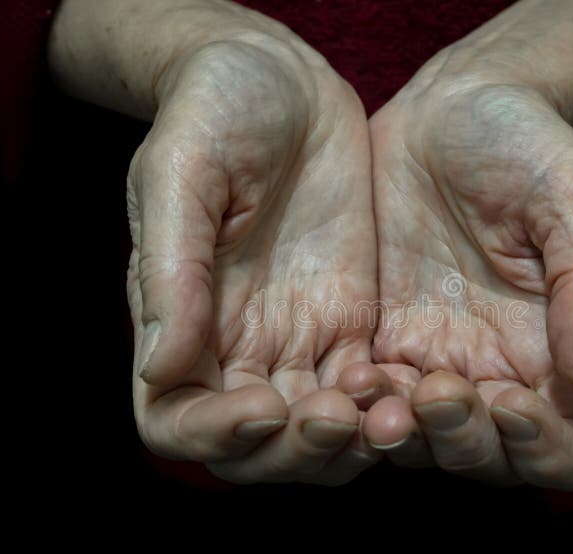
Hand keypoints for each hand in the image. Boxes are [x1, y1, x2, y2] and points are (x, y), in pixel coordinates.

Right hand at [126, 38, 380, 484]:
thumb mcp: (181, 173)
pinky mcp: (350, 323)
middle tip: (339, 418)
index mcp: (179, 324)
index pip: (176, 422)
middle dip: (295, 451)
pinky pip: (366, 389)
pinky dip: (386, 404)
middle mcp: (235, 347)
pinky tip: (412, 387)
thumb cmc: (215, 112)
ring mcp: (296, 340)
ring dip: (349, 441)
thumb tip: (160, 368)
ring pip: (318, 432)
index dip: (215, 436)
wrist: (284, 83)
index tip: (265, 408)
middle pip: (256, 446)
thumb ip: (172, 271)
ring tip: (388, 414)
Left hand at [362, 81, 572, 489]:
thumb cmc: (529, 146)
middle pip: (489, 458)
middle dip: (462, 441)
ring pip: (421, 442)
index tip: (510, 400)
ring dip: (402, 435)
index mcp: (559, 352)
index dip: (548, 450)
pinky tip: (349, 373)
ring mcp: (435, 359)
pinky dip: (359, 405)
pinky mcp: (381, 338)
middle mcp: (499, 371)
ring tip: (376, 389)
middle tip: (435, 391)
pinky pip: (369, 399)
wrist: (453, 111)